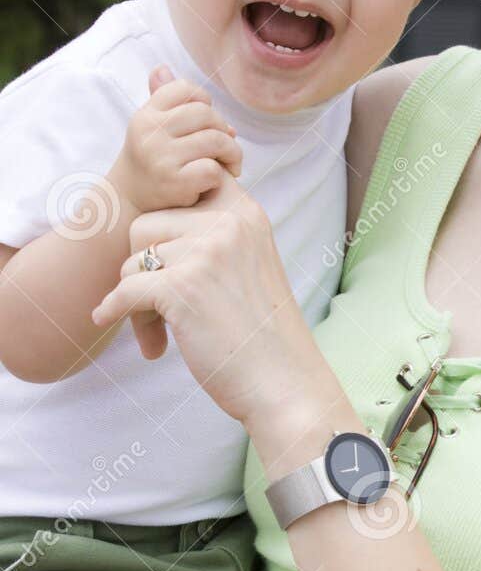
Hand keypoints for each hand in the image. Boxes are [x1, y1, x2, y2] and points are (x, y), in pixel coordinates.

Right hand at [110, 65, 242, 215]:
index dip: (205, 102)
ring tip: (230, 165)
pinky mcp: (173, 182)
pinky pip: (212, 169)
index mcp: (146, 114)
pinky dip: (219, 176)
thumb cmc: (150, 163)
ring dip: (232, 154)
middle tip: (226, 148)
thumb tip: (163, 67)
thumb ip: (161, 101)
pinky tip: (214, 182)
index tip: (207, 123)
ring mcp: (160, 156)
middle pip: (206, 114)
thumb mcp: (149, 128)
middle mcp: (150, 132)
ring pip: (215, 140)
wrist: (130, 204)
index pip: (186, 89)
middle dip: (223, 130)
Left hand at [119, 67, 242, 361]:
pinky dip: (113, 308)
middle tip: (157, 306)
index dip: (165, 219)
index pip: (185, 186)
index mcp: (246, 214)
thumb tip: (149, 223)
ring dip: (136, 296)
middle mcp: (228, 223)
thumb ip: (216, 236)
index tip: (165, 252)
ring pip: (134, 260)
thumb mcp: (251, 264)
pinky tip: (105, 318)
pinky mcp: (183, 287)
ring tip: (157, 329)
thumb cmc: (264, 334)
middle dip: (144, 267)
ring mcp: (206, 253)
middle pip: (147, 225)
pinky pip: (125, 290)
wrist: (285, 384)